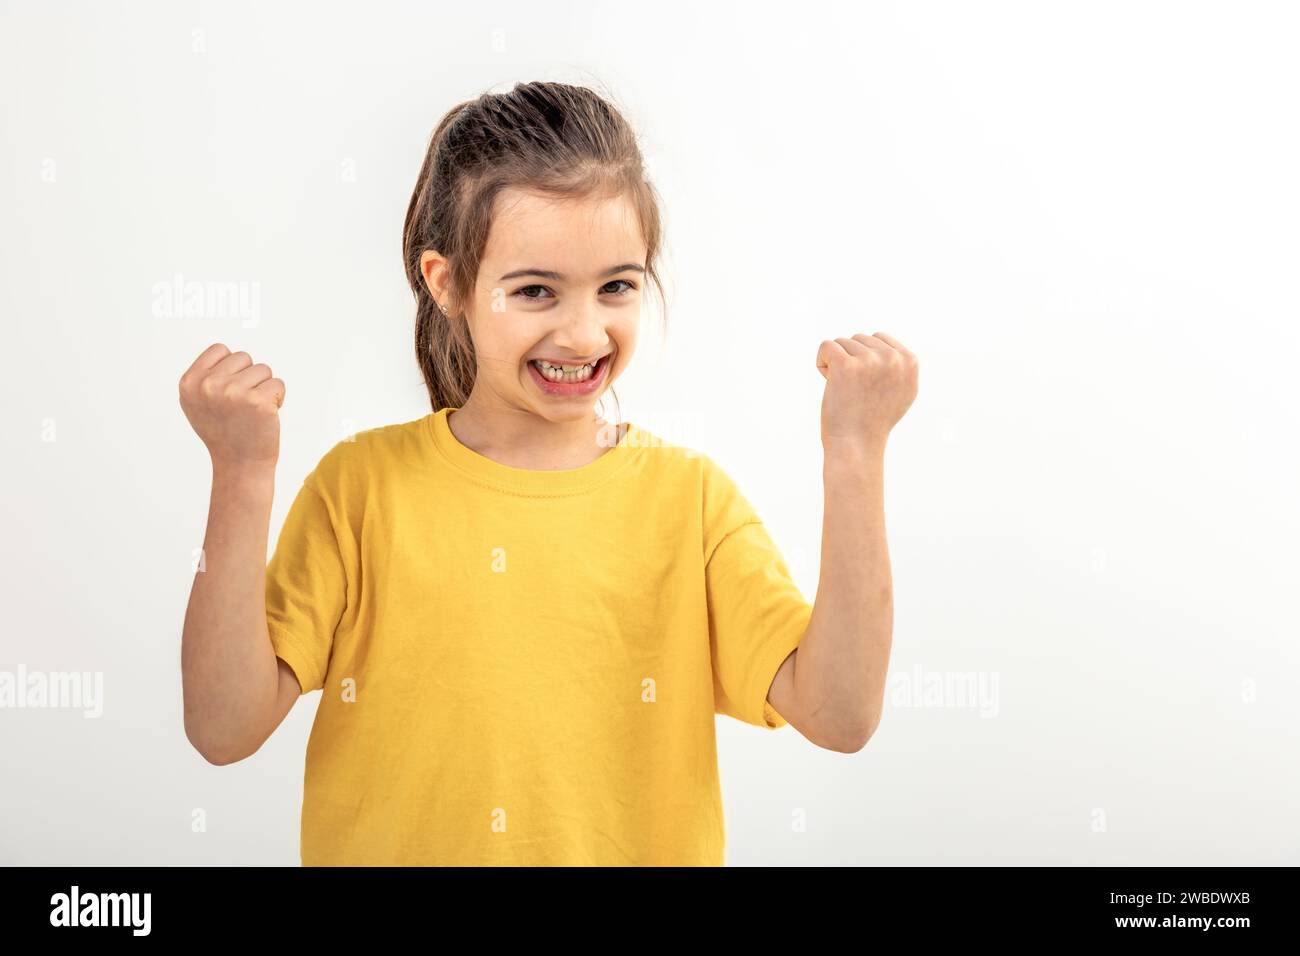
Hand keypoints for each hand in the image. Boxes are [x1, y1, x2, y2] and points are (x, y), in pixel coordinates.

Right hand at [179, 343, 284, 468]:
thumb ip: (206, 375)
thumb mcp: (198, 401)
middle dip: (249, 377)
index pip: (220, 350)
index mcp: (190, 382)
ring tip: (252, 411)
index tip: (229, 391)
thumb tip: (226, 353)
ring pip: (263, 369)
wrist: (240, 464)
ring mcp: (233, 392)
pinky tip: (265, 416)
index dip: (232, 368)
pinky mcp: (258, 402)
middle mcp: (209, 386)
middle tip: (242, 405)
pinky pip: (278, 384)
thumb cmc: (223, 432)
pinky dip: (277, 398)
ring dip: (264, 388)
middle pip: (244, 357)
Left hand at [815, 332, 917, 449]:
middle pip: (859, 339)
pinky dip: (822, 362)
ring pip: (842, 343)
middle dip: (851, 360)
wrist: (857, 446)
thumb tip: (892, 350)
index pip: (879, 339)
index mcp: (910, 362)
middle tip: (855, 390)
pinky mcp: (846, 365)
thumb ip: (900, 368)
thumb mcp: (902, 392)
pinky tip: (828, 381)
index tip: (867, 385)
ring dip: (837, 364)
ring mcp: (870, 361)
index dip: (866, 360)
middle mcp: (893, 359)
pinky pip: (826, 346)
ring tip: (844, 390)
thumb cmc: (874, 422)